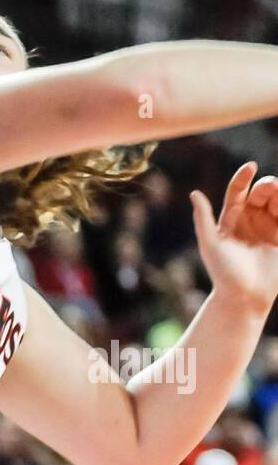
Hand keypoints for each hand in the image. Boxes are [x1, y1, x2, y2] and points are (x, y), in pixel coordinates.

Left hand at [191, 163, 277, 313]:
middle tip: (272, 188)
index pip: (238, 191)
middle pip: (261, 194)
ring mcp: (267, 229)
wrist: (243, 297)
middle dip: (267, 186)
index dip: (244, 177)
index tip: (251, 167)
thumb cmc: (222, 272)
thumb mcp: (210, 244)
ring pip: (276, 204)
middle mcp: (250, 220)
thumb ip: (203, 219)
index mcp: (231, 218)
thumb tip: (194, 193)